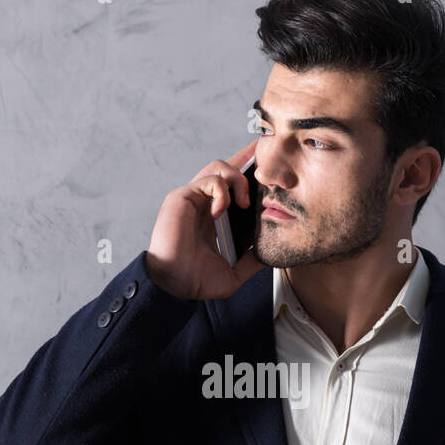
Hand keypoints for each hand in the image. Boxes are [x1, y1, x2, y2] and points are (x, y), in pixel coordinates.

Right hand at [144, 137, 265, 300]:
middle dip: (247, 159)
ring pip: (219, 167)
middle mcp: (204, 203)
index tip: (267, 169)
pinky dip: (221, 192)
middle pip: (226, 167)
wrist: (175, 285)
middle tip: (265, 165)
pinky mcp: (183, 197)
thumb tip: (270, 254)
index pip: (232, 185)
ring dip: (237, 179)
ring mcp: (193, 198)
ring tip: (244, 202)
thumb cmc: (196, 280)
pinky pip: (209, 181)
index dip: (248, 173)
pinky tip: (221, 212)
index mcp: (215, 217)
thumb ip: (251, 261)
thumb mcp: (234, 272)